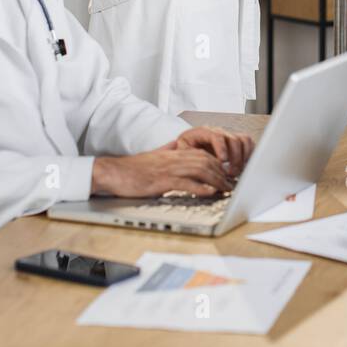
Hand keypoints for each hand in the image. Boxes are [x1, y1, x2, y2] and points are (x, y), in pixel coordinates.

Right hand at [91, 147, 235, 197]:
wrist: (113, 172)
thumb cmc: (133, 171)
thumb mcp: (156, 164)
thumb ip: (172, 165)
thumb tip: (188, 173)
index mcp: (173, 154)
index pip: (203, 155)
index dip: (219, 165)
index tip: (228, 175)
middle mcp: (174, 158)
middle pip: (206, 161)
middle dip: (222, 173)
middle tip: (233, 185)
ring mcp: (168, 168)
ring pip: (200, 169)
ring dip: (217, 180)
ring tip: (227, 189)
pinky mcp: (161, 180)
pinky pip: (185, 182)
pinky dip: (200, 187)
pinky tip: (209, 192)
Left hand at [162, 126, 254, 177]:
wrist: (186, 152)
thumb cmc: (183, 152)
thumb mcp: (181, 154)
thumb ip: (189, 159)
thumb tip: (197, 168)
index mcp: (202, 132)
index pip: (216, 135)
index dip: (221, 147)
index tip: (223, 160)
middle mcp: (217, 132)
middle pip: (232, 138)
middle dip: (234, 157)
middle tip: (230, 173)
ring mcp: (227, 137)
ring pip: (242, 140)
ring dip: (242, 158)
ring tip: (236, 172)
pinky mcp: (235, 143)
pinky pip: (248, 144)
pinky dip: (249, 154)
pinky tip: (243, 166)